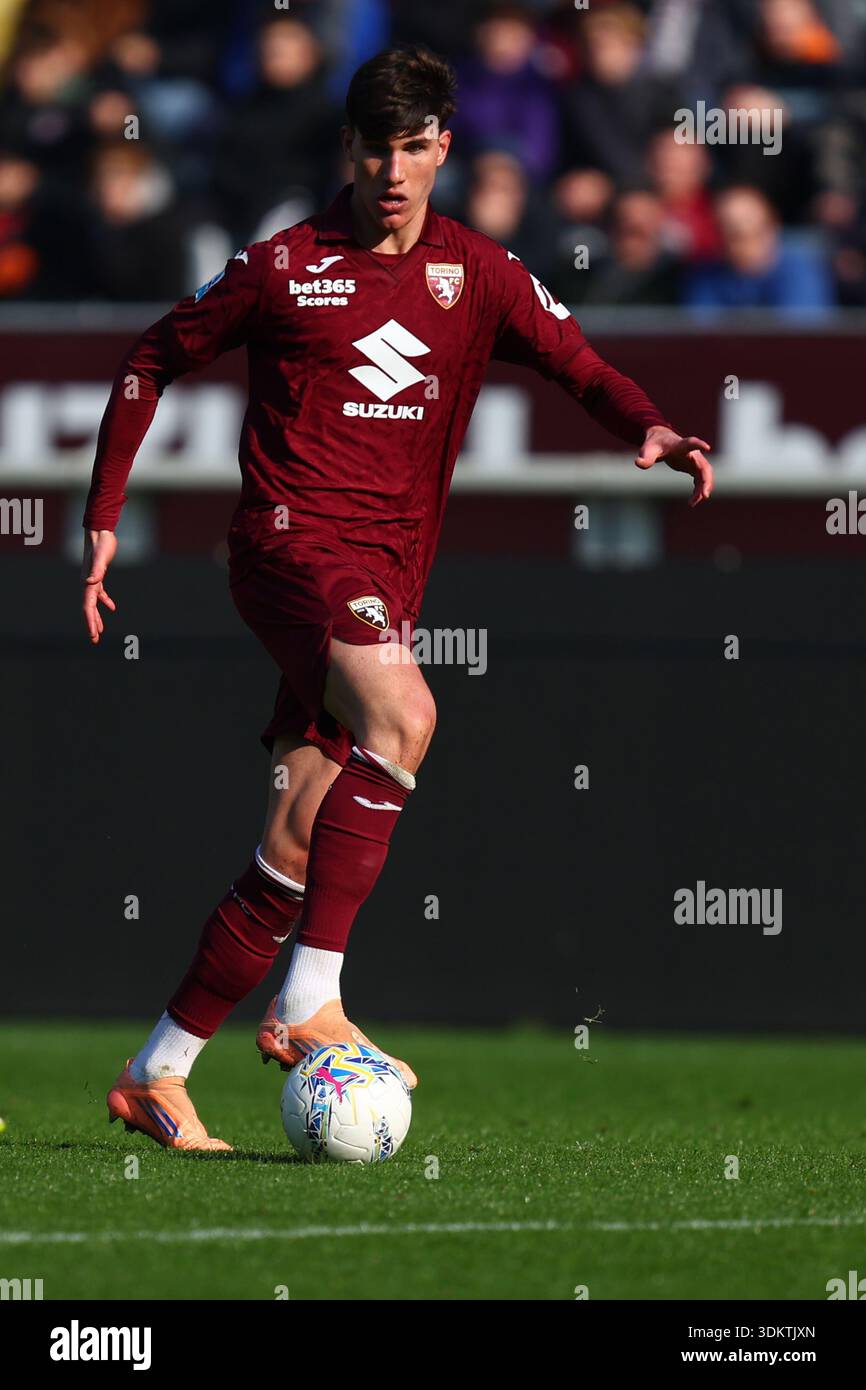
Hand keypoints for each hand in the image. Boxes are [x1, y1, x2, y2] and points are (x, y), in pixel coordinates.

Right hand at [82, 529, 117, 643]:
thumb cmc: (101, 544)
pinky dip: (106, 601)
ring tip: (100, 631)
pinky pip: (101, 593)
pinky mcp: (99, 575)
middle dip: (92, 624)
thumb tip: (89, 583)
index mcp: (88, 583)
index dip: (91, 621)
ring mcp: (93, 580)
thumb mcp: (100, 558)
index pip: (88, 607)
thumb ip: (96, 571)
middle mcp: (88, 583)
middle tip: (95, 640)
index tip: (94, 634)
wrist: (100, 531)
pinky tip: (113, 608)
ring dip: (97, 617)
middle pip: (89, 608)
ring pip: (94, 603)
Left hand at [635, 426, 712, 507]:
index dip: (699, 445)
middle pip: (704, 466)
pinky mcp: (693, 468)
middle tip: (705, 496)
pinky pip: (700, 480)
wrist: (662, 440)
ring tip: (692, 503)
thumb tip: (638, 463)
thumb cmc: (655, 444)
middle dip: (706, 480)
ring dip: (703, 489)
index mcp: (680, 445)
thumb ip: (646, 457)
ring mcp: (695, 461)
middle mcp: (692, 453)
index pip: (691, 444)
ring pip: (704, 475)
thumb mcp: (648, 449)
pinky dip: (698, 490)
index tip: (707, 447)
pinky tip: (693, 501)